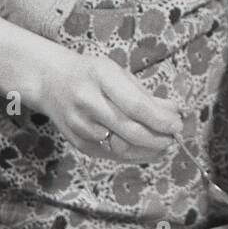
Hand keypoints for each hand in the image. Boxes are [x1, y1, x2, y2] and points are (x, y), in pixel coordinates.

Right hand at [33, 46, 182, 161]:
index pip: (135, 105)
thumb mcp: (118, 73)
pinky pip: (112, 155)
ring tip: (164, 144)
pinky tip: (147, 149)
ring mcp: (81, 126)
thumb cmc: (91, 74)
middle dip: (158, 138)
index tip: (177, 124)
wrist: (50, 82)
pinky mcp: (79, 143)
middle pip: (129, 130)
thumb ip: (145, 94)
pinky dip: (134, 155)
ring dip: (149, 150)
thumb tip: (174, 112)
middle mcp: (87, 102)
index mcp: (100, 77)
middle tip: (174, 137)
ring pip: (121, 147)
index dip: (159, 119)